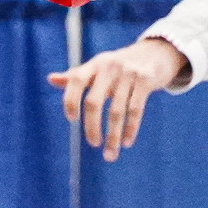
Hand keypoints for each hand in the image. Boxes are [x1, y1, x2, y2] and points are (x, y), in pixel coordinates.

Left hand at [47, 37, 188, 159]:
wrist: (156, 52)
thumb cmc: (119, 65)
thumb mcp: (98, 66)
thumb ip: (76, 75)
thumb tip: (51, 79)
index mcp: (95, 64)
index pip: (76, 79)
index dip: (70, 99)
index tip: (71, 119)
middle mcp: (109, 68)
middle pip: (94, 101)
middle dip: (92, 126)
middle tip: (93, 144)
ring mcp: (128, 74)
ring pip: (116, 111)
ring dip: (113, 137)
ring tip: (109, 155)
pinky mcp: (145, 81)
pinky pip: (135, 110)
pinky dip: (130, 129)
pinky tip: (126, 142)